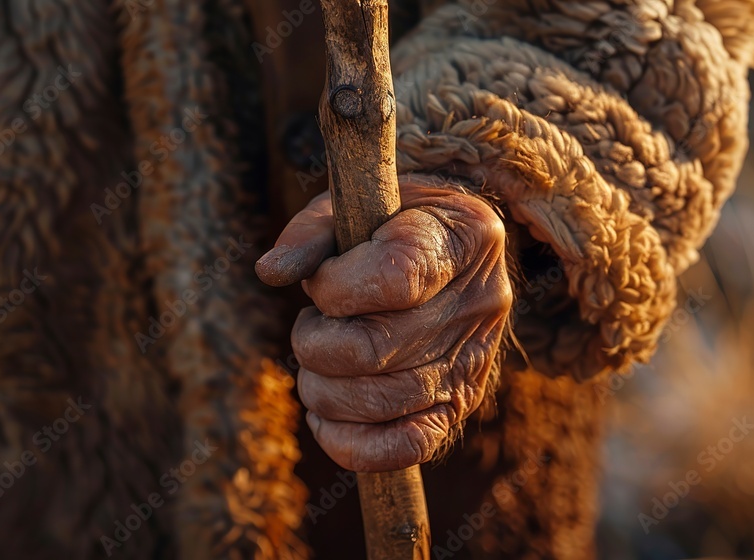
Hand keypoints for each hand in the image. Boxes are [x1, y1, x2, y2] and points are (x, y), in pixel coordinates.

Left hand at [255, 178, 511, 471]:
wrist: (447, 241)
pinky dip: (349, 443)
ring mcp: (475, 358)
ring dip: (320, 388)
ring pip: (379, 401)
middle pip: (375, 349)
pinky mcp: (460, 403)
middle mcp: (482, 301)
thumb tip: (271, 273)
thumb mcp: (354, 201)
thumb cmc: (390, 216)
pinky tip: (325, 415)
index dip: (336, 286)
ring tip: (317, 359)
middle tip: (310, 325)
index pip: (395, 277)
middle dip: (314, 343)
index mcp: (466, 235)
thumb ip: (311, 232)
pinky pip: (407, 446)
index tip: (322, 279)